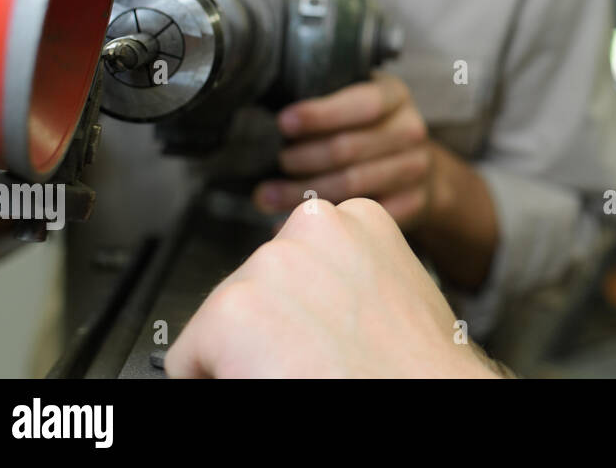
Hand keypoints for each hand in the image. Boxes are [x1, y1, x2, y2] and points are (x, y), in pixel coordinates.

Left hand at [165, 198, 500, 377]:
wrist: (426, 398)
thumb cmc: (421, 370)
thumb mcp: (400, 296)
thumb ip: (356, 276)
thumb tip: (323, 296)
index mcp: (361, 216)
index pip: (300, 259)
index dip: (307, 310)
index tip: (331, 331)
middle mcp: (313, 225)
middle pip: (260, 284)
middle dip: (275, 326)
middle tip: (320, 360)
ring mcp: (272, 263)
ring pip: (225, 322)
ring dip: (249, 351)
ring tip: (305, 369)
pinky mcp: (233, 308)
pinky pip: (189, 360)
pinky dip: (217, 379)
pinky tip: (275, 379)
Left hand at [254, 71, 445, 227]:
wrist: (416, 163)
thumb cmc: (370, 127)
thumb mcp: (356, 100)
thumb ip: (326, 100)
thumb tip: (275, 118)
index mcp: (394, 96)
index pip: (361, 104)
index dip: (320, 115)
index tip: (283, 123)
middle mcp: (410, 130)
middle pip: (349, 149)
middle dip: (302, 158)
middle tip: (273, 165)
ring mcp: (415, 168)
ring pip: (351, 184)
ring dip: (302, 193)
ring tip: (266, 196)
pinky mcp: (413, 202)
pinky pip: (362, 215)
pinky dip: (322, 220)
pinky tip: (290, 221)